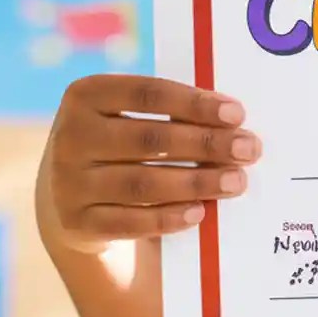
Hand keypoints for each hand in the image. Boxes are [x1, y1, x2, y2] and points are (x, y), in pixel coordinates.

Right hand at [40, 74, 259, 250]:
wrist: (68, 196)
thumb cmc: (120, 146)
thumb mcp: (129, 120)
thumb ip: (172, 116)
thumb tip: (233, 126)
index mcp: (86, 95)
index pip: (147, 94)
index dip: (194, 103)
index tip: (237, 114)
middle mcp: (71, 136)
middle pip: (149, 139)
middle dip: (206, 144)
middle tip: (249, 149)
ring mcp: (69, 181)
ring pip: (142, 183)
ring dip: (196, 182)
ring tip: (236, 181)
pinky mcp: (76, 222)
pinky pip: (129, 222)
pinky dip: (167, 218)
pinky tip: (199, 212)